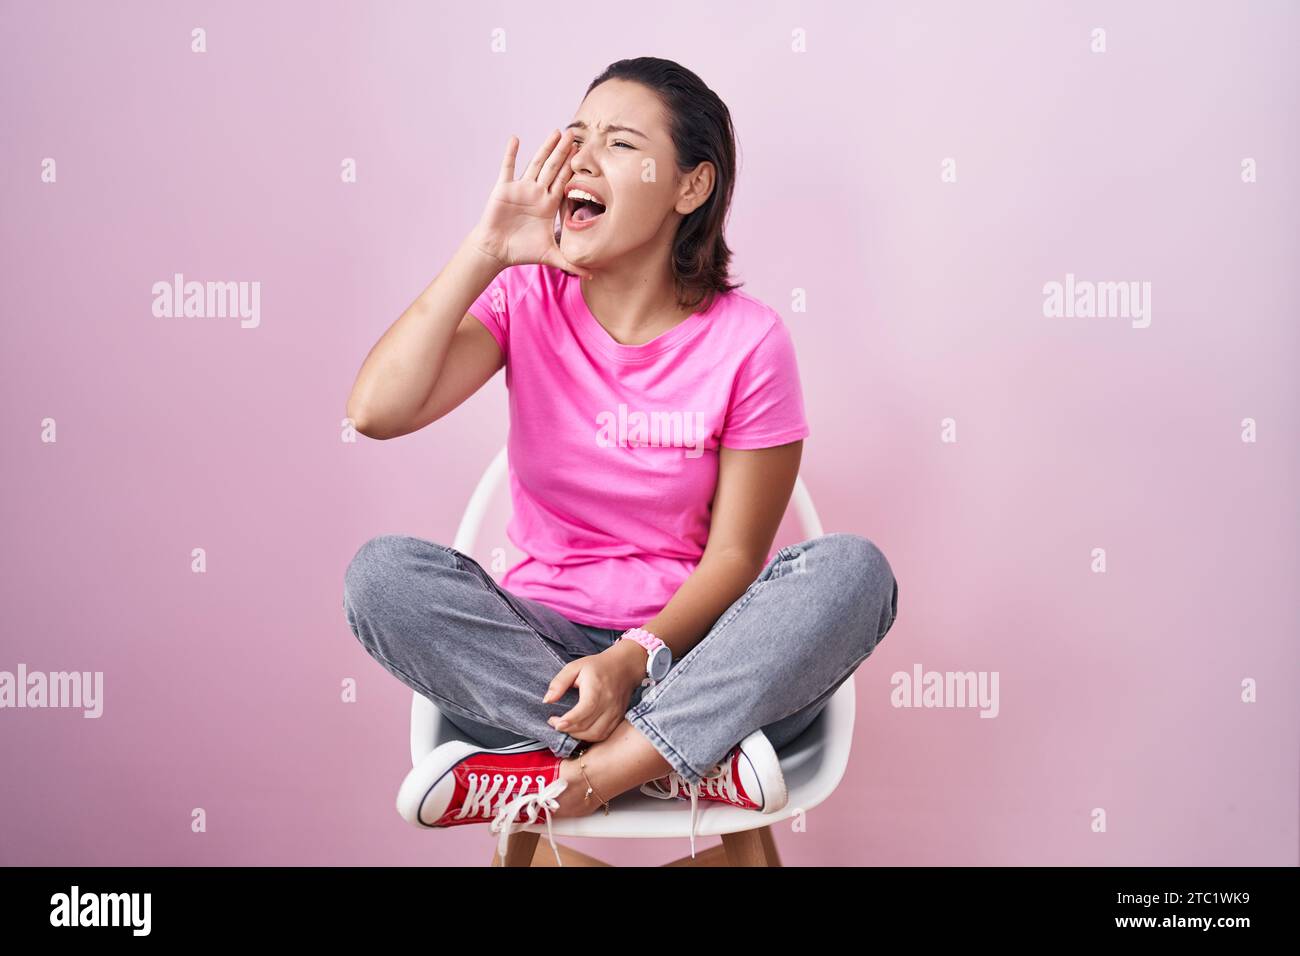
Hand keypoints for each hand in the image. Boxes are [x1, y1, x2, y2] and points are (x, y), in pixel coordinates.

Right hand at [469, 129, 591, 277]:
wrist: (496, 251)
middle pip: (553, 168)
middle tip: (574, 134)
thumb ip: (571, 262)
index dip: (573, 168)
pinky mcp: (504, 188)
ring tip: (555, 132)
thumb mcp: (550, 255)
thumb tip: (592, 276)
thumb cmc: (522, 251)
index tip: (584, 153)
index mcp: (549, 204)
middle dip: (563, 152)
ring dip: (545, 148)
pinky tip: (515, 139)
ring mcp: (521, 188)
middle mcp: (537, 193)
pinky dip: (511, 154)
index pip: (564, 182)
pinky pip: (508, 168)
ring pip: (536, 163)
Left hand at [542, 642, 645, 743]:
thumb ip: (559, 683)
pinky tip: (580, 730)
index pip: (584, 711)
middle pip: (587, 726)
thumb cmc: (597, 666)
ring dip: (578, 736)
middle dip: (567, 729)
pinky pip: (603, 735)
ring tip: (567, 727)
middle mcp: (608, 704)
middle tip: (556, 723)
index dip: (568, 721)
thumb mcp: (574, 667)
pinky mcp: (618, 719)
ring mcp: (615, 713)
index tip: (553, 721)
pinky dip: (589, 737)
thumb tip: (547, 700)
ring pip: (595, 734)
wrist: (624, 667)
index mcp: (597, 689)